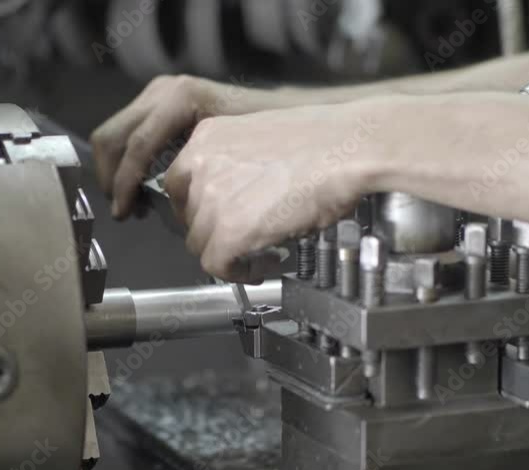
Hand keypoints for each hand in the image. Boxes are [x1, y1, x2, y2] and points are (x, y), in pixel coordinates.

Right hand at [90, 75, 285, 218]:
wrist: (280, 109)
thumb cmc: (267, 134)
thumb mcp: (238, 152)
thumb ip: (204, 172)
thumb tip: (172, 208)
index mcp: (182, 99)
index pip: (138, 145)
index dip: (124, 183)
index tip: (123, 214)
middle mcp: (163, 91)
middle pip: (112, 136)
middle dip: (111, 178)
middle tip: (124, 212)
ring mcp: (156, 94)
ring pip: (111, 135)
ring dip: (114, 172)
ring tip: (133, 204)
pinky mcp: (154, 103)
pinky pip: (125, 134)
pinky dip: (124, 163)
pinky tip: (141, 187)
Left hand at [164, 101, 383, 280]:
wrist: (349, 149)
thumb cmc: (326, 141)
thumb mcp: (263, 140)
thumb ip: (237, 165)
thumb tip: (239, 194)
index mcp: (207, 137)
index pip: (179, 183)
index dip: (200, 208)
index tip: (219, 218)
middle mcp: (201, 164)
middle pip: (190, 216)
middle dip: (214, 232)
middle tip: (243, 239)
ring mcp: (212, 198)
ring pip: (201, 244)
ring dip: (228, 254)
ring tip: (260, 253)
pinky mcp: (229, 231)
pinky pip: (217, 265)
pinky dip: (237, 273)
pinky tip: (262, 266)